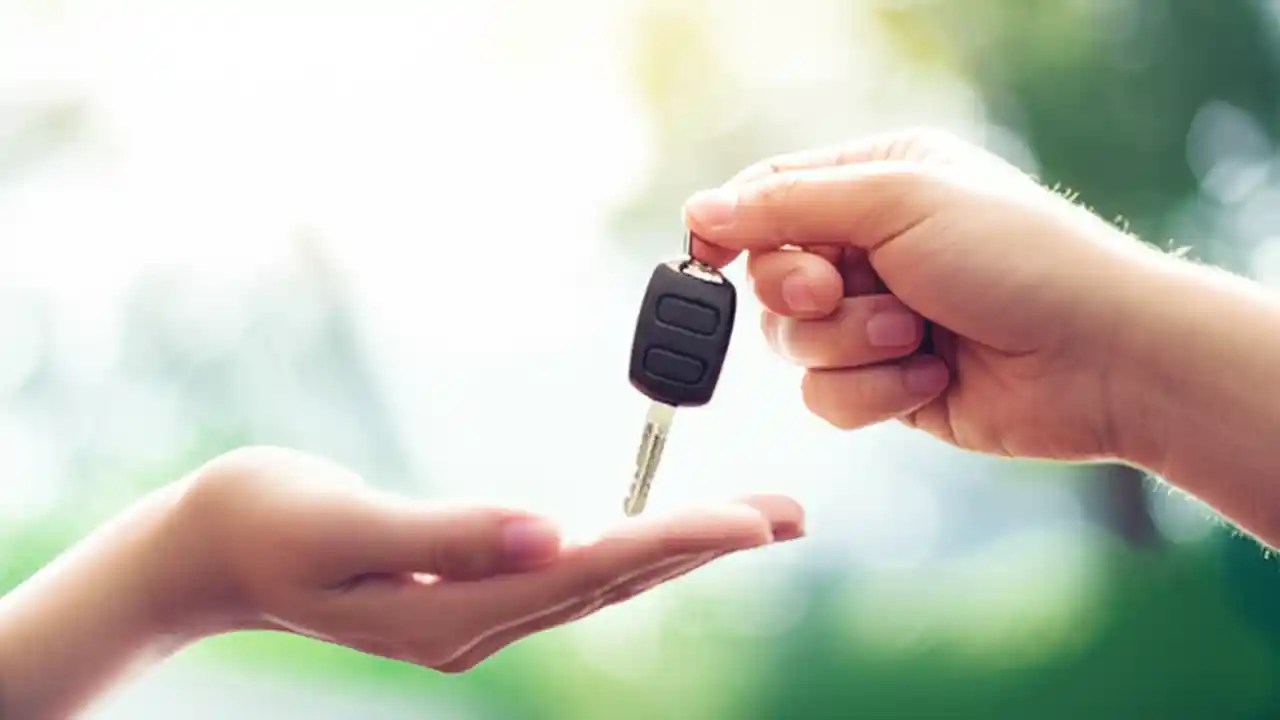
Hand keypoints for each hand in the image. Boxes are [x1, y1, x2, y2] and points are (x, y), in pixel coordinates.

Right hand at [161, 447, 801, 669]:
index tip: (755, 522)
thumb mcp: (343, 524)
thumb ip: (445, 535)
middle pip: (616, 583)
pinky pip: (572, 574)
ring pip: (602, 583)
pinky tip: (660, 535)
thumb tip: (549, 532)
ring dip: (680, 551)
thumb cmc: (265, 521)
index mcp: (454, 610)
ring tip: (754, 522)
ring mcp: (475, 613)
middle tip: (790, 515)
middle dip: (706, 550)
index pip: (592, 572)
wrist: (209, 549)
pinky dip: (629, 550)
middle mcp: (478, 623)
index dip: (678, 545)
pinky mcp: (469, 591)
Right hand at [683, 128, 1169, 463]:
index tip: (704, 254)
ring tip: (917, 335)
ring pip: (794, 347)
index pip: (768, 195)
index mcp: (875, 182)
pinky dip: (876, 392)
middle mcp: (871, 250)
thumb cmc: (1018, 258)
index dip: (730, 226)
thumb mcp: (897, 202)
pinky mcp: (889, 385)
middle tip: (844, 290)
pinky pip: (827, 397)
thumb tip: (698, 210)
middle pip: (771, 279)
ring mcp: (878, 321)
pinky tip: (934, 376)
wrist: (1101, 359)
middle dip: (807, 296)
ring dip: (851, 346)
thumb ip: (788, 206)